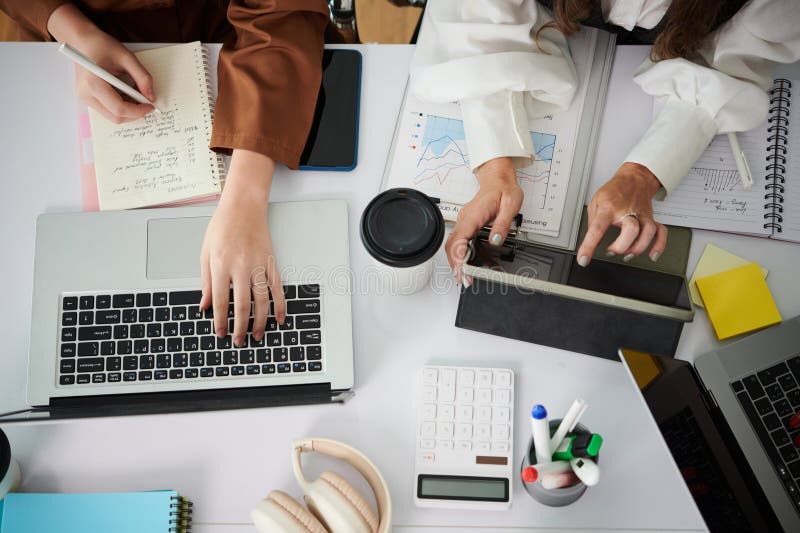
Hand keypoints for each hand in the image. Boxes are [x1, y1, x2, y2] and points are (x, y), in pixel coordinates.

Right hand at [47, 4, 155, 123]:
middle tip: (146, 102)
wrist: (81, 41)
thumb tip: (151, 97)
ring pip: (112, 116)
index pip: (119, 108)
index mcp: (94, 83)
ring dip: (128, 110)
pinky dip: (121, 106)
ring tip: (135, 94)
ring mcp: (85, 98)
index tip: (151, 106)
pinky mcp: (88, 99)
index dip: (138, 111)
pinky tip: (126, 93)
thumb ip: (142, 77)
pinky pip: (108, 110)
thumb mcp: (127, 58)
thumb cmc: (101, 45)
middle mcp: (86, 95)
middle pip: (116, 117)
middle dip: (134, 113)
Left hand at [199, 150, 285, 346]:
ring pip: (262, 300)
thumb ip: (206, 282)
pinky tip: (279, 318)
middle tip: (238, 341)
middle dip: (240, 327)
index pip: (221, 301)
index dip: (220, 321)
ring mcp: (259, 265)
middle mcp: (241, 266)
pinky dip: (280, 304)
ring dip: (260, 321)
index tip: (220, 333)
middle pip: (242, 305)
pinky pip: (277, 288)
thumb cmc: (222, 227)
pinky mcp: (271, 262)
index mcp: (221, 265)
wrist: (243, 207)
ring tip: (258, 335)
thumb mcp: (205, 253)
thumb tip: (205, 306)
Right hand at [446, 157, 522, 285]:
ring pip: (453, 244)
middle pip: (452, 245)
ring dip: (456, 261)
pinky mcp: (467, 225)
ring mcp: (465, 222)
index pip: (460, 238)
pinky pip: (460, 241)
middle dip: (455, 264)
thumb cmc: (504, 190)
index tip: (462, 270)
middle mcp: (465, 219)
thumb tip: (495, 240)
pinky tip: (469, 264)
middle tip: (464, 280)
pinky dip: (461, 254)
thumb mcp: (511, 205)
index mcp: (474, 215)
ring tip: (466, 276)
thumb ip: (503, 224)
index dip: (458, 256)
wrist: (498, 180)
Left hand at [577, 162, 666, 266]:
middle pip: (630, 230)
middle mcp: (627, 211)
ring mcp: (641, 215)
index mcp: (609, 208)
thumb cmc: (614, 191)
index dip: (589, 246)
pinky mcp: (651, 218)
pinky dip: (659, 245)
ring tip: (627, 255)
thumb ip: (593, 223)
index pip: (597, 229)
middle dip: (621, 247)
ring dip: (638, 248)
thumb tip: (592, 242)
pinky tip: (652, 255)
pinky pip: (661, 232)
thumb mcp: (596, 202)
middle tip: (610, 251)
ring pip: (647, 232)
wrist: (634, 178)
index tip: (583, 259)